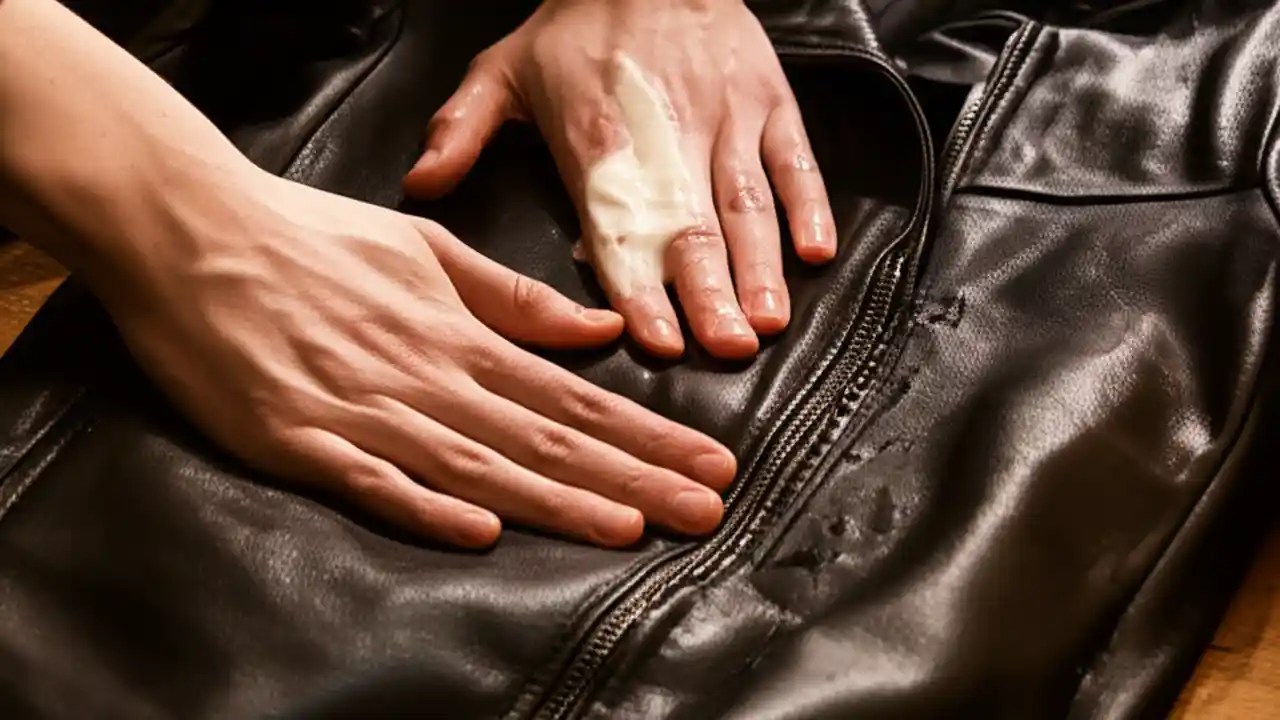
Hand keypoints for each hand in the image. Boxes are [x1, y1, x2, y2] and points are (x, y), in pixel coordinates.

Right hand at [106, 171, 734, 548]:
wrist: (190, 231)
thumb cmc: (311, 236)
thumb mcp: (426, 247)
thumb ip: (514, 298)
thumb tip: (598, 328)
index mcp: (459, 334)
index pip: (574, 396)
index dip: (648, 434)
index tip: (709, 461)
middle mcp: (427, 376)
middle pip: (547, 439)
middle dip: (634, 477)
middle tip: (704, 510)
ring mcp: (363, 411)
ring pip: (480, 464)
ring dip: (559, 501)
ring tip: (632, 529)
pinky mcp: (299, 440)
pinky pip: (371, 480)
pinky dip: (425, 505)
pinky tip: (480, 531)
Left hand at [404, 0, 836, 359]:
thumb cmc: (577, 27)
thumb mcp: (503, 70)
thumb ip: (460, 130)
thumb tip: (419, 186)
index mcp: (598, 137)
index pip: (619, 227)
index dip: (641, 288)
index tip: (658, 340)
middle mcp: (668, 134)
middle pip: (692, 224)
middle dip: (711, 293)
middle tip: (726, 349)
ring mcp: (726, 117)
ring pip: (746, 201)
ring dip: (759, 265)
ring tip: (767, 321)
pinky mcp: (768, 100)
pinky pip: (794, 158)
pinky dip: (810, 205)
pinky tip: (816, 253)